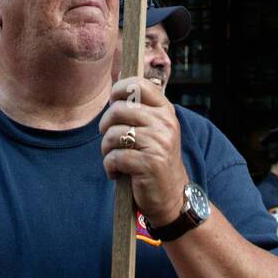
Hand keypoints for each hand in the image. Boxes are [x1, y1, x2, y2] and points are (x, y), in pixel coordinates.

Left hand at [99, 76, 189, 226]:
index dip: (119, 90)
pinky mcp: (149, 163)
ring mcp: (158, 143)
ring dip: (106, 149)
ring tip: (113, 158)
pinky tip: (116, 172)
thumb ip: (139, 108)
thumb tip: (115, 81)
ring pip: (113, 134)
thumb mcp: (155, 129)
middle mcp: (165, 124)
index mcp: (166, 111)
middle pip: (118, 109)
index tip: (113, 102)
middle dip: (105, 125)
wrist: (172, 196)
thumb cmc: (155, 159)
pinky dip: (109, 166)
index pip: (139, 85)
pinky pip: (114, 157)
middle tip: (109, 139)